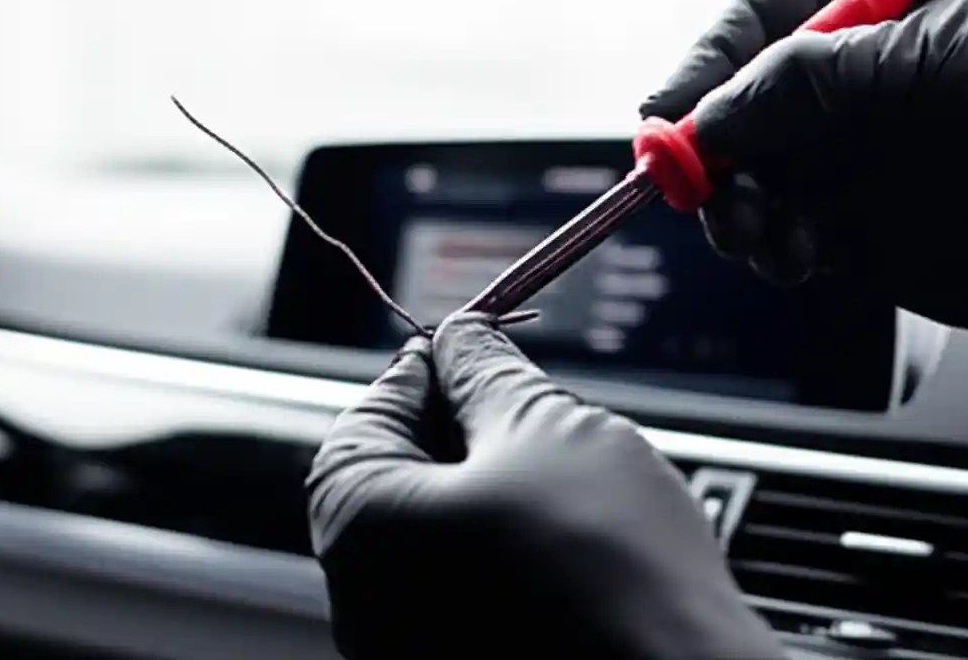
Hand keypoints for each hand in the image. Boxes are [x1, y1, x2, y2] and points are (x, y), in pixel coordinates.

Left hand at [306, 313, 780, 658]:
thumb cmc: (608, 564)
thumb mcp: (545, 428)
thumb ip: (486, 371)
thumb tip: (461, 338)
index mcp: (358, 525)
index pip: (368, 417)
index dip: (427, 370)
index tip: (471, 346)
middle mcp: (363, 600)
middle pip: (401, 479)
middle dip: (464, 430)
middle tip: (530, 404)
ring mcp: (408, 646)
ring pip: (441, 535)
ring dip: (493, 491)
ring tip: (568, 475)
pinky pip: (471, 588)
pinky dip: (509, 552)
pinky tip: (574, 538)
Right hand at [641, 0, 967, 339]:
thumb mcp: (926, 63)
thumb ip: (804, 81)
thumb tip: (711, 115)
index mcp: (874, 20)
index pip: (760, 22)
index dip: (704, 64)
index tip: (665, 116)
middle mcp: (853, 91)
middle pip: (737, 108)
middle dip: (708, 150)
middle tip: (703, 191)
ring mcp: (853, 165)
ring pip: (748, 181)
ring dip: (732, 210)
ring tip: (757, 234)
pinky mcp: (859, 234)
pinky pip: (781, 238)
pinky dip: (770, 250)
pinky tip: (798, 256)